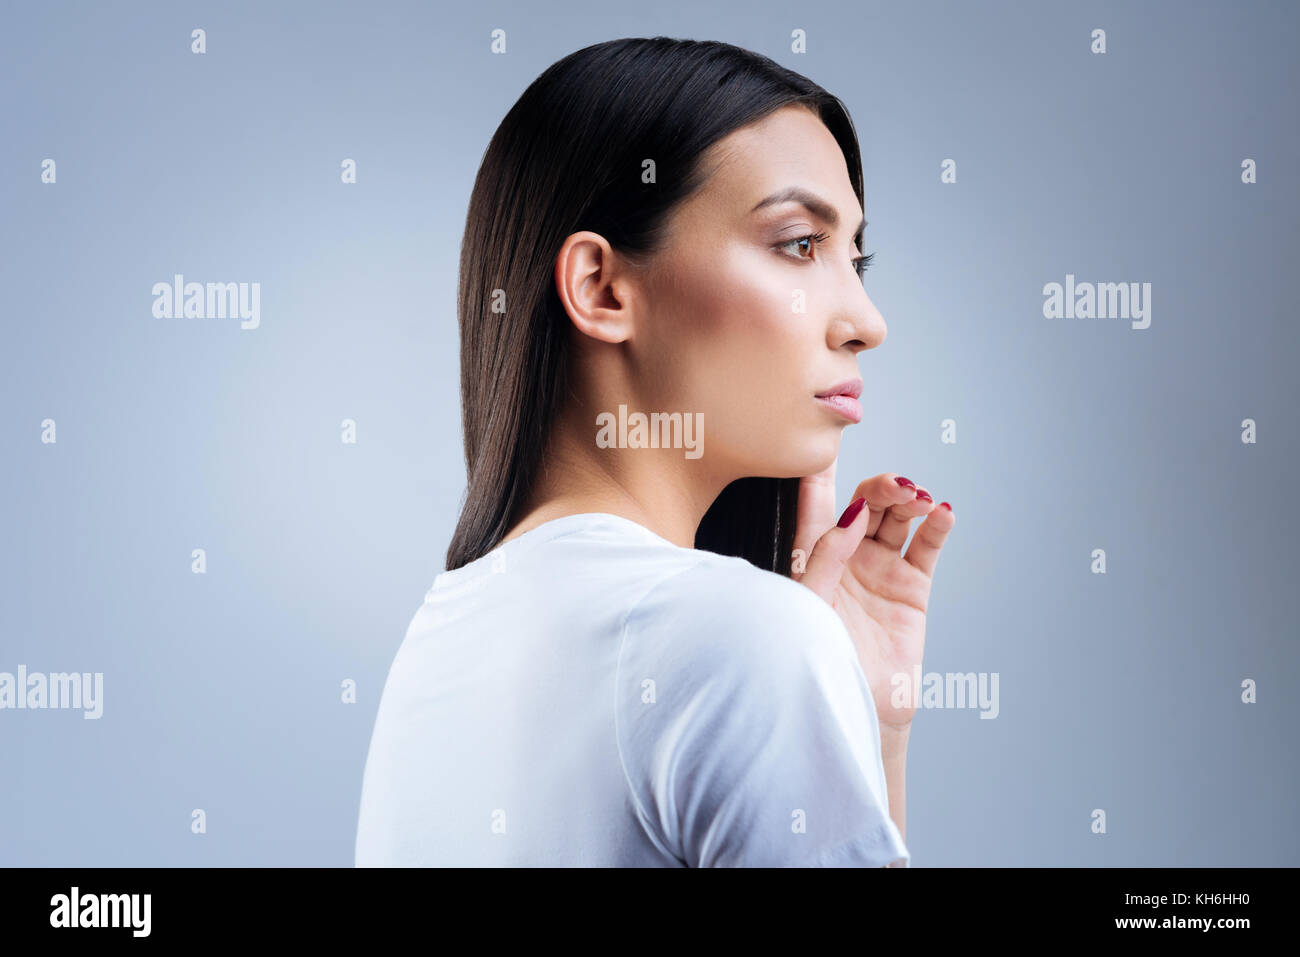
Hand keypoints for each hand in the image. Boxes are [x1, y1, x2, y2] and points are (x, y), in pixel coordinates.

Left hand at [791, 457, 954, 734]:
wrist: (854, 706)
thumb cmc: (814, 657)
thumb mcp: (809, 602)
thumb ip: (825, 556)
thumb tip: (853, 514)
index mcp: (812, 555)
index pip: (815, 502)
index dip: (823, 469)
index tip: (830, 435)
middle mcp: (847, 556)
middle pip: (866, 503)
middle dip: (882, 487)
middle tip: (897, 488)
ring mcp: (881, 569)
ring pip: (898, 518)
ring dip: (910, 501)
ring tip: (919, 500)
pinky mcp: (912, 588)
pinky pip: (927, 547)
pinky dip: (937, 526)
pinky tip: (942, 513)